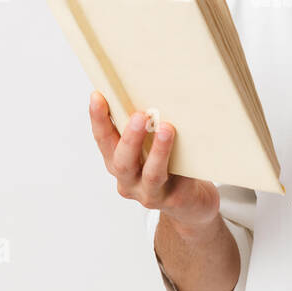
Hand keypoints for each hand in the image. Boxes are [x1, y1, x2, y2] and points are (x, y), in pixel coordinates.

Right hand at [89, 91, 220, 234]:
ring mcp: (150, 193)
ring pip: (152, 174)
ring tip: (166, 128)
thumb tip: (151, 87)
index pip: (103, 140)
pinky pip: (179, 182)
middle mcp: (129, 181)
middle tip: (139, 116)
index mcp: (118, 162)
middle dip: (129, 137)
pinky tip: (193, 149)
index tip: (98, 96)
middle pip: (122, 162)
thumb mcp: (151, 146)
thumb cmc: (169, 166)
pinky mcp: (175, 199)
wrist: (192, 203)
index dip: (99, 119)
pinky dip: (184, 165)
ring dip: (158, 151)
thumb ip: (146, 127)